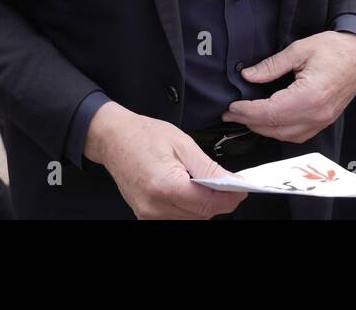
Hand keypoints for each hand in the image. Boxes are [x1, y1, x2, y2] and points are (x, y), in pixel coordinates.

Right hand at [83, 103, 247, 218]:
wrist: (112, 138)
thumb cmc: (143, 135)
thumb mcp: (182, 144)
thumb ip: (208, 168)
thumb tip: (232, 182)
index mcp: (165, 185)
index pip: (208, 203)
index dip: (230, 197)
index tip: (242, 188)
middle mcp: (154, 206)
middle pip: (202, 214)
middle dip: (220, 201)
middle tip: (230, 184)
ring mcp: (148, 214)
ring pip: (192, 219)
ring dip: (205, 205)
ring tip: (208, 185)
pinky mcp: (146, 215)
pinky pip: (177, 218)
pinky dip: (190, 207)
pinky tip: (191, 191)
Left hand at [222, 30, 355, 142]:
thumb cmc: (334, 49)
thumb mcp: (299, 49)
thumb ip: (271, 65)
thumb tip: (248, 76)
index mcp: (310, 96)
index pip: (270, 112)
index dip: (247, 112)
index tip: (230, 108)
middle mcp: (317, 114)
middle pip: (275, 128)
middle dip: (249, 122)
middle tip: (230, 114)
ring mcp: (322, 120)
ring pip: (285, 136)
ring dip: (263, 129)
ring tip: (246, 117)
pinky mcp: (325, 121)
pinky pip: (297, 135)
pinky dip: (279, 131)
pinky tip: (269, 121)